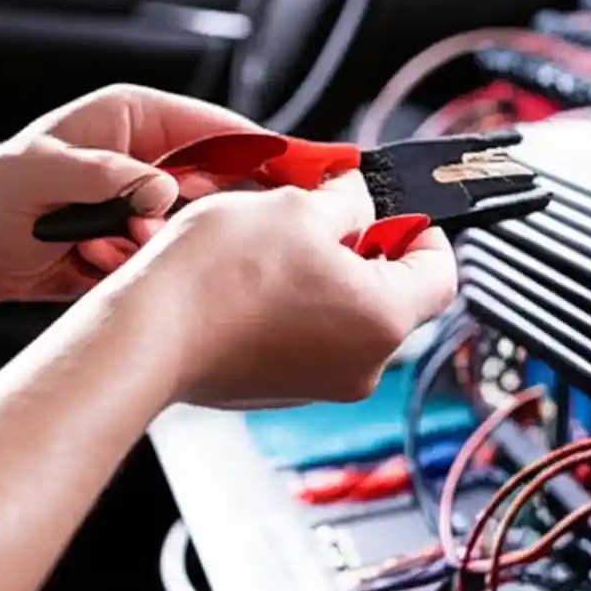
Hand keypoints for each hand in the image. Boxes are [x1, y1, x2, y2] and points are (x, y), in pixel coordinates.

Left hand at [0, 85, 261, 301]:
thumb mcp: (38, 174)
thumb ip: (102, 175)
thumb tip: (162, 189)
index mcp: (134, 119)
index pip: (216, 128)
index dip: (261, 152)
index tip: (298, 178)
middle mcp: (148, 158)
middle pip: (221, 183)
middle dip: (200, 217)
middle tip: (157, 233)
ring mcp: (146, 204)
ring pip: (195, 233)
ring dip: (154, 250)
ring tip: (100, 248)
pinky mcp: (140, 245)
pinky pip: (168, 263)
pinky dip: (135, 271)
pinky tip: (91, 263)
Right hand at [108, 170, 457, 405]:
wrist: (147, 335)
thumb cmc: (217, 277)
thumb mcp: (297, 206)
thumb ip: (348, 199)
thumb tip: (359, 199)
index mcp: (384, 318)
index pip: (443, 273)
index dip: (422, 231)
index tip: (394, 211)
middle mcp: (362, 365)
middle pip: (392, 295)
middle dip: (363, 249)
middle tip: (322, 216)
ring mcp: (319, 385)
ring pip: (344, 316)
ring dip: (323, 275)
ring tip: (276, 243)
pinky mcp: (277, 390)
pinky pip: (305, 338)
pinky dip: (291, 306)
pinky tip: (250, 280)